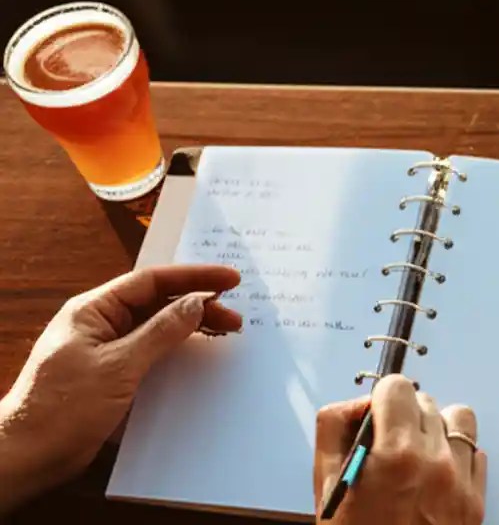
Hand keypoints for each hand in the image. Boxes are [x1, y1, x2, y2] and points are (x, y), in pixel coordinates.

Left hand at [0, 264, 240, 511]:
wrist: (29, 455)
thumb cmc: (62, 408)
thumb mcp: (118, 366)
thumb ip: (160, 332)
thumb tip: (196, 302)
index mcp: (93, 310)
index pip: (151, 282)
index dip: (194, 277)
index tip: (230, 278)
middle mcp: (100, 323)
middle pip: (158, 303)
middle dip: (198, 305)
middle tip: (235, 316)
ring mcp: (107, 348)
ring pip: (158, 327)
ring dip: (191, 328)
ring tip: (226, 332)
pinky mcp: (113, 373)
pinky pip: (152, 351)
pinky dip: (178, 349)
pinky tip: (200, 355)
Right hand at [315, 375, 485, 524]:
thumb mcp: (327, 486)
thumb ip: (336, 429)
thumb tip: (361, 403)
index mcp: (393, 456)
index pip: (397, 387)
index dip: (381, 400)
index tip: (376, 418)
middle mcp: (434, 463)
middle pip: (427, 402)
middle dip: (405, 417)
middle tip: (390, 445)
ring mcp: (460, 482)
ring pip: (458, 419)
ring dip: (438, 429)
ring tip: (419, 454)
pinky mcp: (477, 501)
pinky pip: (476, 452)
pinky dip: (457, 456)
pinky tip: (436, 477)